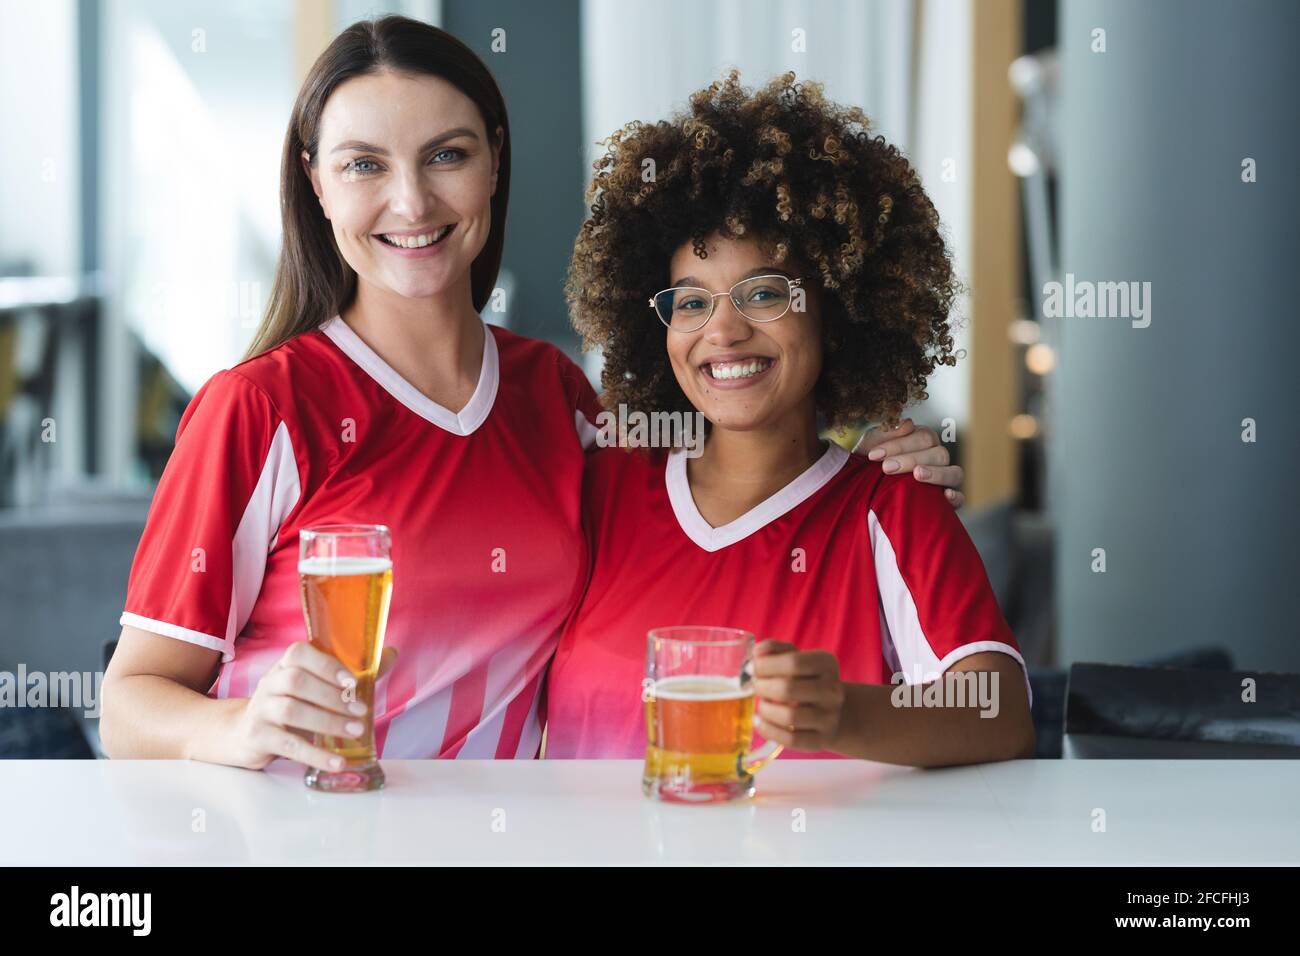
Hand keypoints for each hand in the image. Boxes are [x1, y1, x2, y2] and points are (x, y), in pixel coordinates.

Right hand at [224, 643, 398, 771]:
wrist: (244, 733)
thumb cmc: (290, 704)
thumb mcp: (314, 687)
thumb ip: (350, 674)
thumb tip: (392, 653)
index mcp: (284, 665)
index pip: (300, 654)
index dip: (327, 665)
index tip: (352, 682)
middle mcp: (269, 683)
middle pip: (297, 681)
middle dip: (332, 697)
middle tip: (361, 712)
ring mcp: (260, 709)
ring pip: (292, 711)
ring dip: (328, 722)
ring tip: (355, 732)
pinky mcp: (257, 737)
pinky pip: (288, 745)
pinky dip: (315, 754)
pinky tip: (337, 762)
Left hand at [751, 639, 844, 752]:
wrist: (832, 709)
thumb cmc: (804, 679)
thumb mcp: (795, 657)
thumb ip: (774, 649)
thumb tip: (757, 653)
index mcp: (826, 663)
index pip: (793, 662)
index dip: (765, 665)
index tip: (752, 668)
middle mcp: (832, 690)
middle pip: (788, 689)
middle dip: (762, 687)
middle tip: (754, 686)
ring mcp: (829, 717)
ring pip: (790, 716)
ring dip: (766, 710)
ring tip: (761, 704)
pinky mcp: (821, 740)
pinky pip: (791, 740)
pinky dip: (769, 731)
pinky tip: (760, 722)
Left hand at [853, 418, 963, 507]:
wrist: (863, 494)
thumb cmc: (868, 466)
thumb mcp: (870, 447)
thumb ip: (885, 433)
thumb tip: (907, 423)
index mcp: (923, 441)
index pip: (923, 436)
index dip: (899, 445)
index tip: (874, 455)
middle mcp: (937, 458)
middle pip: (939, 453)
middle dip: (912, 459)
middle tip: (886, 467)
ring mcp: (945, 480)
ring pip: (955, 473)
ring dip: (937, 474)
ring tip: (917, 475)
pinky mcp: (947, 502)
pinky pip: (960, 498)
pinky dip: (955, 496)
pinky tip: (944, 495)